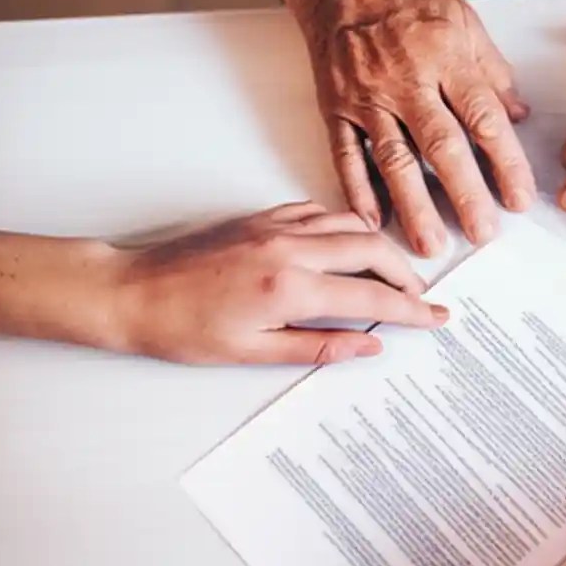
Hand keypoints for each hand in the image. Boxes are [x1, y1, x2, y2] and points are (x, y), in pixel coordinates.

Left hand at [111, 202, 445, 364]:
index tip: (436, 318)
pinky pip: (319, 212)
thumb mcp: (253, 353)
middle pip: (372, 249)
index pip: (371, 296)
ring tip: (392, 273)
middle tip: (422, 297)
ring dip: (380, 246)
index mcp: (289, 286)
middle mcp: (288, 248)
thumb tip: (369, 345)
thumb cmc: (182, 328)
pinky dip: (344, 226)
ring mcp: (275, 226)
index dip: (411, 309)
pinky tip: (347, 246)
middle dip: (406, 273)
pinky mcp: (261, 217)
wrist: (129, 293)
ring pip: (350, 223)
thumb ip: (319, 346)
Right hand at [274, 0, 534, 254]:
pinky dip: (357, 190)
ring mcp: (366, 95)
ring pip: (393, 159)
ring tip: (430, 243)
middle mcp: (405, 79)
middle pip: (441, 146)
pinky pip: (346, 154)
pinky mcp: (334, 105)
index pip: (483, 119)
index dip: (505, 163)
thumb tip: (518, 115)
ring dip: (413, 206)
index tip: (520, 198)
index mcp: (446, 56)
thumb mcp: (463, 19)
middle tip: (482, 233)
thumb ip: (492, 72)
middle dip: (465, 194)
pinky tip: (373, 221)